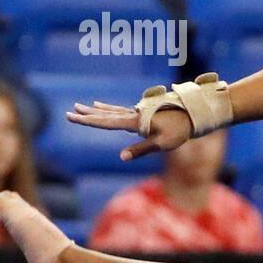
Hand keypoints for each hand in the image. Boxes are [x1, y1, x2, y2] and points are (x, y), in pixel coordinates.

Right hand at [65, 98, 192, 161]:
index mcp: (136, 122)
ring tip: (80, 106)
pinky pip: (118, 110)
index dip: (88, 121)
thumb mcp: (162, 144)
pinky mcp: (141, 113)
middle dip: (87, 115)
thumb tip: (121, 157)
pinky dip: (107, 108)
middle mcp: (134, 115)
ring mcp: (137, 112)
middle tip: (69, 112)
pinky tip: (99, 105)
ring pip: (110, 111)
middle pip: (105, 115)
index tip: (72, 117)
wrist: (193, 114)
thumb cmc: (179, 131)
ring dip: (94, 110)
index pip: (106, 122)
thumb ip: (140, 150)